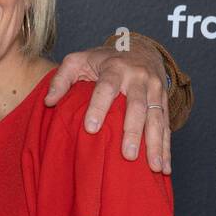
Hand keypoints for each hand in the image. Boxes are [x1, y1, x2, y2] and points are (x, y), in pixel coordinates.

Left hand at [45, 37, 171, 173]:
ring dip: (156, 144)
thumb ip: (61, 79)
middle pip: (137, 106)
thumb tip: (49, 102)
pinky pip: (166, 125)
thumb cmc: (102, 60)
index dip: (99, 107)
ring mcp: (154, 90)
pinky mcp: (164, 101)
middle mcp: (138, 78)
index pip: (106, 87)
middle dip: (133, 132)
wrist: (140, 48)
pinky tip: (165, 167)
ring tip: (154, 167)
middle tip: (128, 155)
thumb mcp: (78, 60)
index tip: (90, 129)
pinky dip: (167, 147)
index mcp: (115, 68)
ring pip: (157, 118)